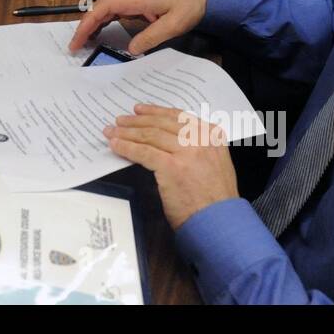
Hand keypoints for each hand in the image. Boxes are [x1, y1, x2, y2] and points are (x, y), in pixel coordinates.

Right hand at [68, 0, 206, 54]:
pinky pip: (114, 10)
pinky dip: (103, 21)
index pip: (101, 9)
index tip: (77, 42)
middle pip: (98, 8)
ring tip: (84, 42)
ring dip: (92, 24)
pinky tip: (101, 33)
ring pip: (104, 9)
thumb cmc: (189, 5)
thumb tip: (131, 50)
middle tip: (75, 47)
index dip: (86, 25)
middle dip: (84, 26)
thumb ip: (151, 37)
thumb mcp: (173, 25)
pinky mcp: (137, 2)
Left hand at [103, 105, 238, 229]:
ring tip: (113, 131)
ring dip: (127, 132)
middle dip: (137, 121)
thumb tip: (168, 141)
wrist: (220, 222)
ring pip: (150, 135)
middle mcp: (201, 140)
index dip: (156, 112)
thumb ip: (198, 148)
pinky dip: (127, 147)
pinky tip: (116, 145)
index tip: (140, 111)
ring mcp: (187, 152)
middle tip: (121, 120)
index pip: (179, 117)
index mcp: (212, 136)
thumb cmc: (215, 200)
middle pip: (161, 124)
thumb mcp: (215, 163)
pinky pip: (143, 152)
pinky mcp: (172, 167)